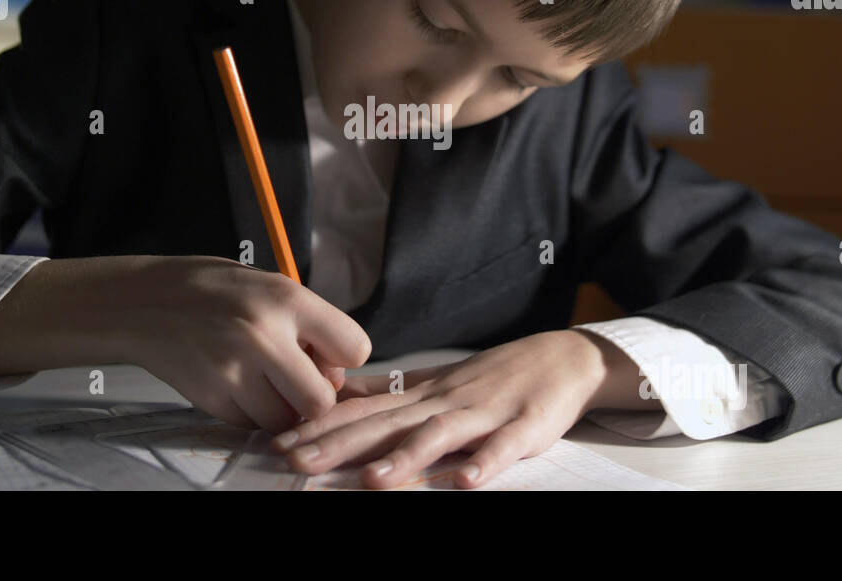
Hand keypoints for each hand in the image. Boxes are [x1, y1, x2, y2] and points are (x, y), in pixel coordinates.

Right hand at [122, 255, 371, 431]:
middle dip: (314, 398)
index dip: (344, 358)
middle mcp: (264, 335)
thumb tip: (336, 374)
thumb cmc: (212, 290)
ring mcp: (234, 370)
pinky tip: (233, 383)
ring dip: (279, 409)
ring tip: (259, 380)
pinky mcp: (210, 397)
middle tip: (297, 383)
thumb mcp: (269, 286)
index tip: (327, 357)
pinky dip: (248, 413)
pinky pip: (249, 424)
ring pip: (284, 420)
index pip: (355, 347)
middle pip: (321, 400)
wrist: (141, 301)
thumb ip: (307, 324)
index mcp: (287, 299)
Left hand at [270, 329, 623, 488]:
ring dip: (405, 458)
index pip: (363, 411)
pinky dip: (484, 463)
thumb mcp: (438, 381)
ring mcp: (484, 414)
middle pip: (387, 425)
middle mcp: (445, 402)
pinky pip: (502, 449)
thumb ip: (392, 392)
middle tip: (298, 462)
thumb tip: (343, 393)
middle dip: (341, 445)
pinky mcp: (522, 428)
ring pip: (438, 436)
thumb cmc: (496, 375)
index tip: (279, 443)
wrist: (562, 358)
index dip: (321, 427)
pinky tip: (464, 483)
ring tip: (371, 481)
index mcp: (423, 396)